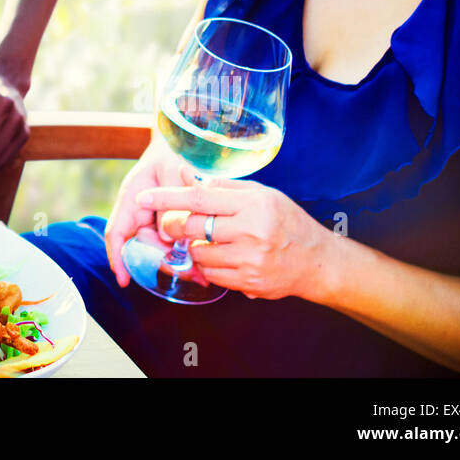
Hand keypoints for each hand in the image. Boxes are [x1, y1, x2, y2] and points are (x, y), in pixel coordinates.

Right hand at [103, 140, 207, 287]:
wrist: (185, 142)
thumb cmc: (176, 154)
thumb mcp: (174, 175)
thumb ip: (171, 205)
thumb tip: (168, 238)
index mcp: (132, 198)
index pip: (117, 233)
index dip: (117, 258)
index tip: (124, 281)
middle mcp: (139, 210)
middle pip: (142, 246)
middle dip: (161, 263)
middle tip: (189, 275)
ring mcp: (152, 216)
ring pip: (159, 246)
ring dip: (175, 259)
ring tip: (200, 273)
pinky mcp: (167, 220)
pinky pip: (171, 240)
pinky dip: (183, 251)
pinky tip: (200, 260)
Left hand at [137, 177, 334, 300]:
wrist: (317, 262)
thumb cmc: (286, 221)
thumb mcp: (260, 194)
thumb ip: (223, 187)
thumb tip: (187, 175)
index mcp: (252, 204)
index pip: (199, 198)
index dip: (166, 197)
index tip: (143, 196)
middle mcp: (251, 232)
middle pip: (193, 228)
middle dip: (174, 225)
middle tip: (169, 223)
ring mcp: (250, 260)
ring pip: (199, 254)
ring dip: (195, 248)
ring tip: (209, 241)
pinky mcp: (249, 283)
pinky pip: (212, 275)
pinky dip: (209, 266)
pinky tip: (222, 257)